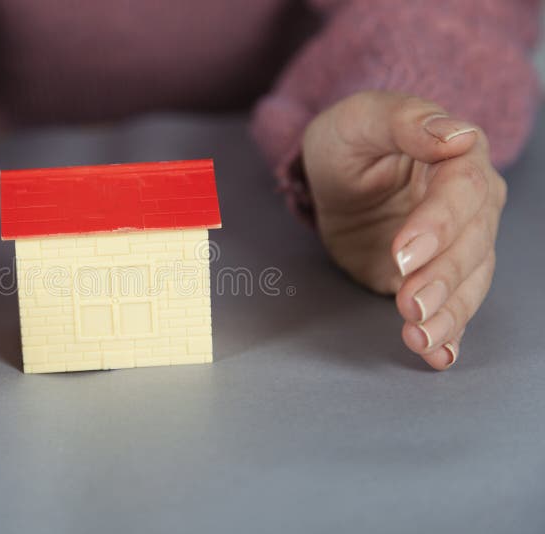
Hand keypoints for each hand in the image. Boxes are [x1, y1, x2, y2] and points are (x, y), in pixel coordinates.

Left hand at [302, 91, 506, 369]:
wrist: (334, 171)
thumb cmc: (350, 138)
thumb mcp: (363, 117)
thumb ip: (406, 121)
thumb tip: (458, 135)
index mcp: (459, 159)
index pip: (463, 192)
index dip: (438, 225)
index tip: (404, 252)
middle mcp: (470, 205)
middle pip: (472, 245)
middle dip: (442, 279)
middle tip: (410, 305)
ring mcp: (454, 244)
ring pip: (469, 282)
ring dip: (448, 314)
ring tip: (420, 338)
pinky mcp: (434, 275)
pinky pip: (452, 306)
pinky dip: (449, 333)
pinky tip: (438, 355)